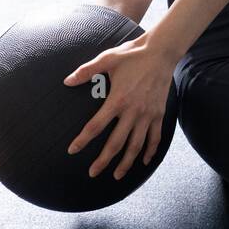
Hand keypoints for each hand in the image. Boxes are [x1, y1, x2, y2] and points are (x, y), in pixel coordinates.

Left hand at [62, 32, 175, 180]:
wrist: (161, 52)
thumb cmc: (132, 55)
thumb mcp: (107, 59)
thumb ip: (86, 71)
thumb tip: (67, 81)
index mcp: (117, 100)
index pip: (96, 126)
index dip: (83, 140)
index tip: (73, 150)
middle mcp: (133, 111)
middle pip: (116, 143)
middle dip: (104, 160)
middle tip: (92, 173)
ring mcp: (148, 114)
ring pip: (136, 145)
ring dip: (126, 162)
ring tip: (117, 175)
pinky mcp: (159, 114)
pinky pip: (155, 137)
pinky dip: (150, 151)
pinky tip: (144, 161)